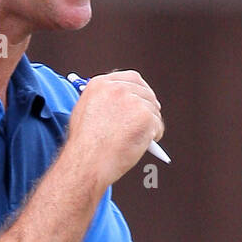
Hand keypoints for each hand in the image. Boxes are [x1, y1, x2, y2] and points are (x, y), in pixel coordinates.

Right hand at [66, 69, 164, 187]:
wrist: (87, 162)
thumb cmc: (84, 146)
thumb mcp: (84, 113)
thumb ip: (103, 102)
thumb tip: (119, 107)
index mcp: (100, 85)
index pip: (130, 78)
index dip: (139, 90)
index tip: (142, 99)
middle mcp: (117, 89)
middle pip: (145, 92)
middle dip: (148, 106)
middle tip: (148, 120)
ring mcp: (132, 101)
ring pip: (153, 109)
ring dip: (150, 124)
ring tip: (140, 138)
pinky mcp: (145, 116)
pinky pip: (158, 125)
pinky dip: (154, 136)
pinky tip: (143, 144)